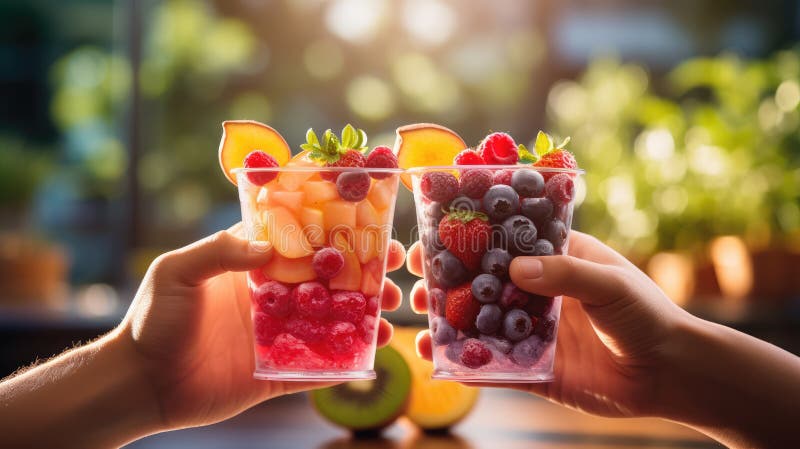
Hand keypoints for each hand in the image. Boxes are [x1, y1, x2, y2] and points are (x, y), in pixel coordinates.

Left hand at [119, 225, 405, 430]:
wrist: (141, 384)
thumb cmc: (152, 320)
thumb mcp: (177, 272)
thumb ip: (219, 252)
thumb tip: (268, 245)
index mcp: (252, 267)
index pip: (300, 240)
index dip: (333, 228)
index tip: (366, 217)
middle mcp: (273, 297)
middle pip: (328, 278)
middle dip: (364, 270)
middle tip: (393, 263)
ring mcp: (280, 335)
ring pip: (333, 321)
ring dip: (364, 314)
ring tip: (390, 308)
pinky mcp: (279, 373)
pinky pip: (321, 367)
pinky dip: (348, 361)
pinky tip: (373, 352)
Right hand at [407, 230, 688, 416]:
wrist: (669, 373)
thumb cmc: (646, 313)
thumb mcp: (609, 283)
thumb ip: (565, 274)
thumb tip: (513, 271)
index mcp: (555, 260)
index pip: (506, 241)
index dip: (471, 236)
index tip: (436, 231)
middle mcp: (537, 293)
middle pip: (483, 283)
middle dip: (448, 281)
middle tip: (416, 279)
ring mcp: (532, 332)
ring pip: (481, 325)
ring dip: (448, 322)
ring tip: (419, 320)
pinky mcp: (534, 370)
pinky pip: (496, 367)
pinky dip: (469, 366)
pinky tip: (441, 363)